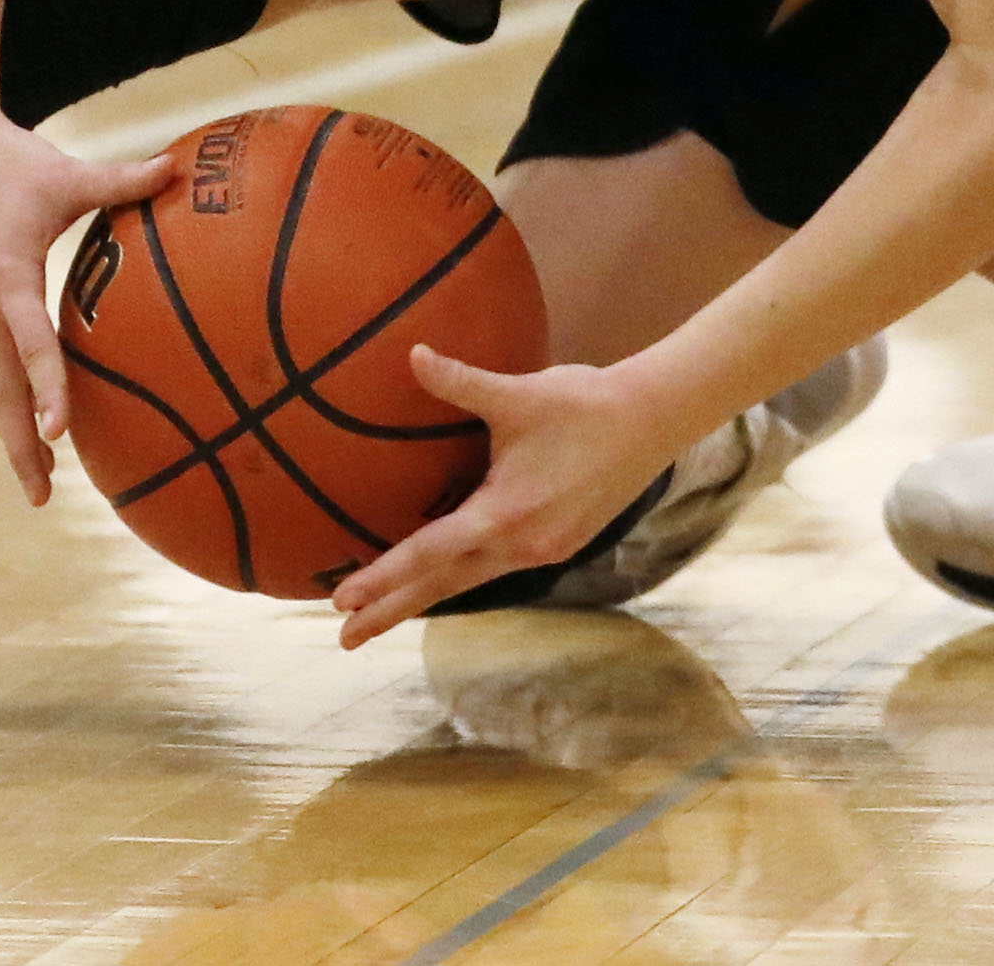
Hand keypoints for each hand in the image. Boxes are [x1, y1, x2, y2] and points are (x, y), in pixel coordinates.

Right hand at [0, 110, 180, 505]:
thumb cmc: (11, 161)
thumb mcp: (67, 172)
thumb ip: (121, 179)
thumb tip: (177, 169)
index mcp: (6, 274)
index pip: (29, 341)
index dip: (46, 386)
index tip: (58, 433)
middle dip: (17, 443)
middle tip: (42, 496)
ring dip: (5, 432)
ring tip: (32, 481)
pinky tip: (12, 424)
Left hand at [328, 348, 684, 646]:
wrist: (652, 420)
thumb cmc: (582, 403)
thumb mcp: (517, 393)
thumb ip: (460, 381)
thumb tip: (412, 353)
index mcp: (504, 515)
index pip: (428, 554)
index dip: (382, 578)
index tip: (341, 601)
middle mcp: (520, 545)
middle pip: (441, 587)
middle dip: (391, 612)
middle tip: (343, 639)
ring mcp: (542, 551)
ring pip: (468, 582)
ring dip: (423, 599)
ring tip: (382, 617)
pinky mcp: (558, 544)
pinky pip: (494, 569)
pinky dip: (459, 579)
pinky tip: (444, 577)